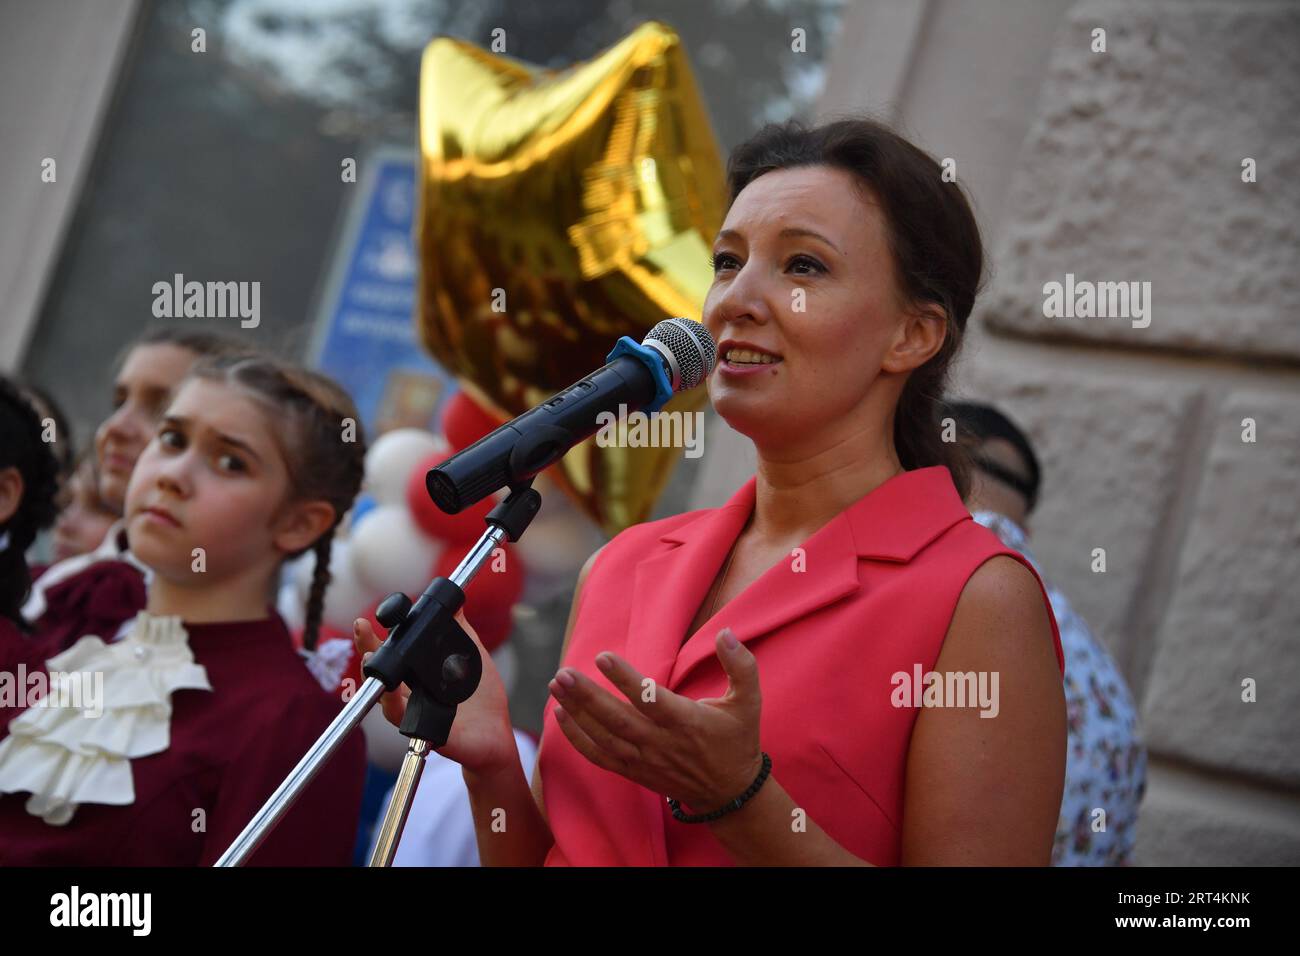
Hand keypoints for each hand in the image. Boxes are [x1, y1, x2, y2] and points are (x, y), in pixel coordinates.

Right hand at [353, 610, 517, 775]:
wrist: (496, 733)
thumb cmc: (483, 697)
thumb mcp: (472, 656)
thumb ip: (460, 631)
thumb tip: (454, 602)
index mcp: (418, 673)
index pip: (393, 651)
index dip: (378, 636)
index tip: (370, 617)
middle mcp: (409, 692)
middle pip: (380, 669)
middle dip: (366, 648)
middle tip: (360, 628)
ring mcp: (413, 710)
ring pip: (383, 693)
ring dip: (374, 674)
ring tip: (369, 656)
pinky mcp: (422, 729)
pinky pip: (401, 718)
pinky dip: (391, 704)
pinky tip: (389, 691)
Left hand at [547, 627, 762, 812]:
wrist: (729, 793)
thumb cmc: (737, 740)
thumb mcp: (748, 701)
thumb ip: (740, 666)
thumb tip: (726, 634)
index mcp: (686, 722)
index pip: (650, 699)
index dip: (625, 679)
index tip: (603, 657)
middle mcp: (661, 743)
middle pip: (618, 719)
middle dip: (587, 696)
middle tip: (563, 673)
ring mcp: (645, 760)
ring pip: (604, 737)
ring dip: (577, 713)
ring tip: (556, 686)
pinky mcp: (634, 772)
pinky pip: (600, 757)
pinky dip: (578, 739)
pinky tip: (560, 717)